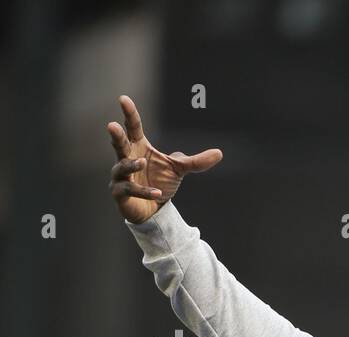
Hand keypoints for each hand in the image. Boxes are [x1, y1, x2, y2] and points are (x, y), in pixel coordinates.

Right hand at [106, 94, 222, 223]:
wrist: (154, 209)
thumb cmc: (161, 182)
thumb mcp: (179, 170)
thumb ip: (196, 162)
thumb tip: (219, 153)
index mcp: (138, 147)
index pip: (133, 128)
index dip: (129, 114)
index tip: (124, 99)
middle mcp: (126, 158)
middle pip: (119, 144)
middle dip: (116, 135)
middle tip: (111, 125)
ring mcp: (120, 176)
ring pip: (122, 167)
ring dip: (132, 165)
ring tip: (142, 162)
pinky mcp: (120, 193)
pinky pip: (130, 190)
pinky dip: (144, 191)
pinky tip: (157, 193)